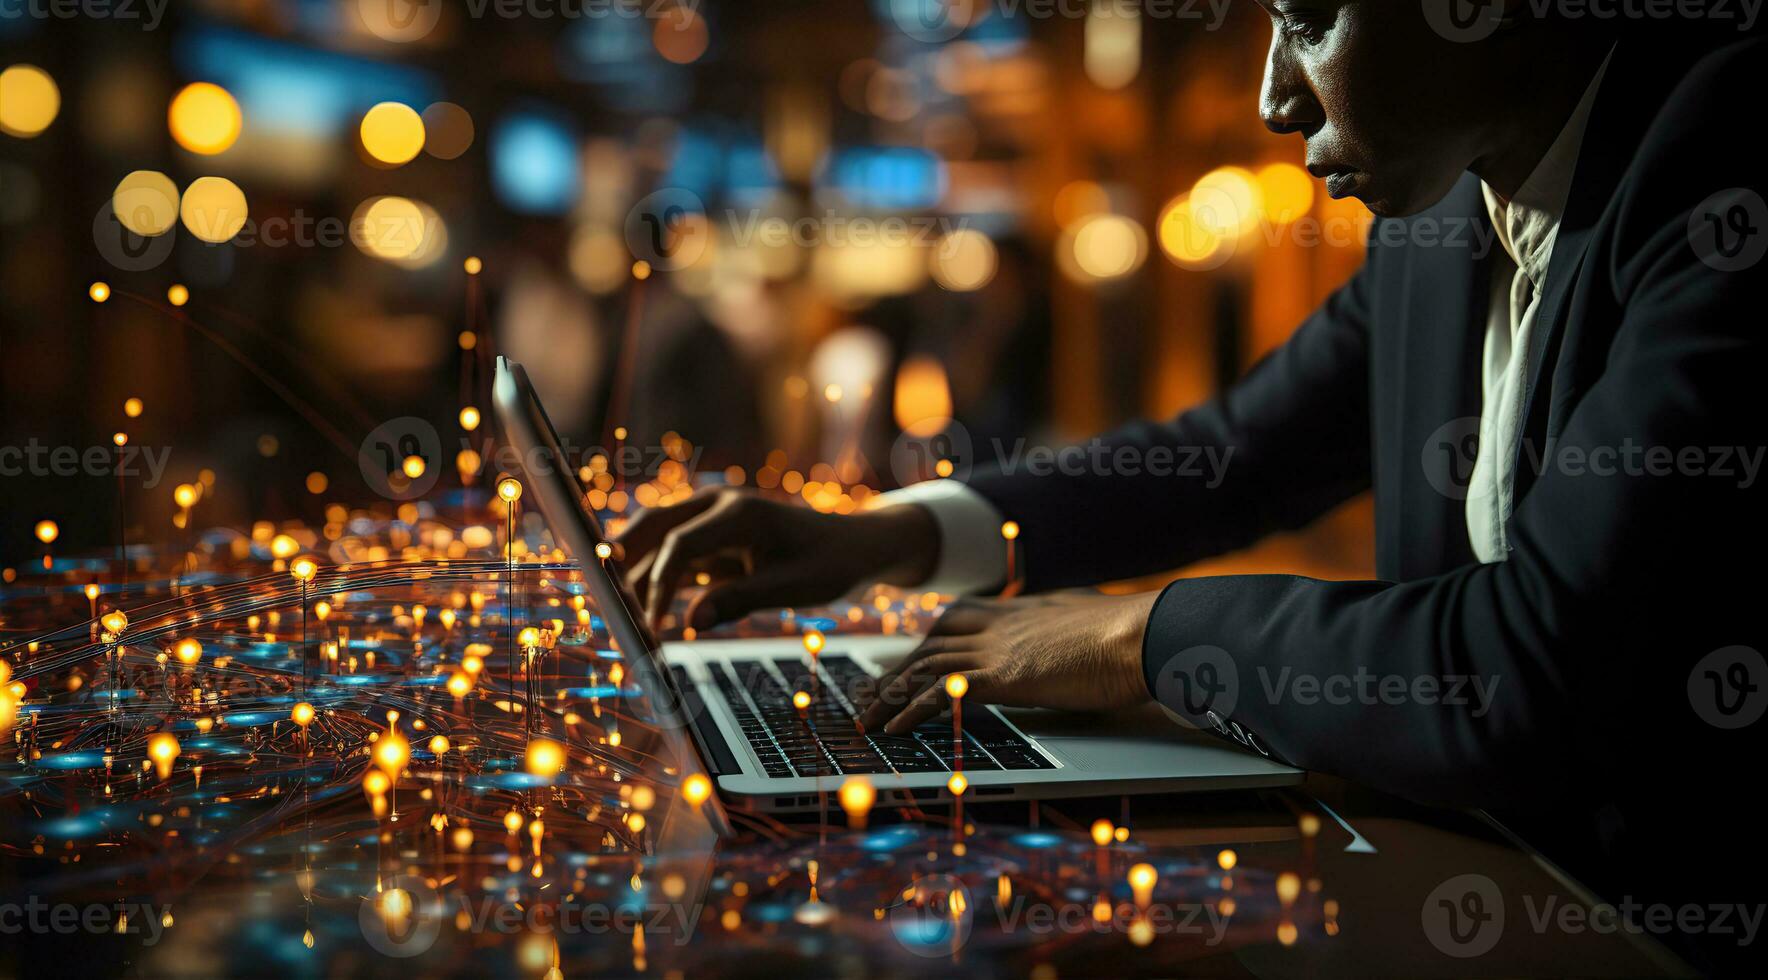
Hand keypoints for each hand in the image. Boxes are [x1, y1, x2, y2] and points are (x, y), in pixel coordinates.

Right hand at [616, 488, 939, 630]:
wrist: (854, 549)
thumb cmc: (830, 564)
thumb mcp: (793, 587)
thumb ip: (741, 600)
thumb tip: (691, 624)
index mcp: (738, 511)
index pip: (680, 543)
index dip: (659, 583)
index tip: (650, 623)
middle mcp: (718, 507)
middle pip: (654, 526)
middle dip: (624, 562)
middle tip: (601, 600)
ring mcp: (712, 521)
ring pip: (657, 541)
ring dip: (636, 573)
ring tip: (616, 614)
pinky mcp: (713, 540)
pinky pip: (673, 558)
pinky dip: (656, 581)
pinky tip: (642, 612)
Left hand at [854, 591, 1159, 733]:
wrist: (1145, 633)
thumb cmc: (1137, 633)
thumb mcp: (1099, 621)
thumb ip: (1080, 625)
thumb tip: (1091, 628)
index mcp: (1025, 610)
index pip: (963, 617)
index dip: (934, 638)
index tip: (914, 656)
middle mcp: (1004, 623)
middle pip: (933, 641)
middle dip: (899, 668)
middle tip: (872, 692)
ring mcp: (1000, 648)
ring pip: (925, 666)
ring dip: (889, 695)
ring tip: (865, 721)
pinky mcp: (1003, 675)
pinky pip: (941, 693)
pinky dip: (910, 712)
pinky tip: (893, 731)